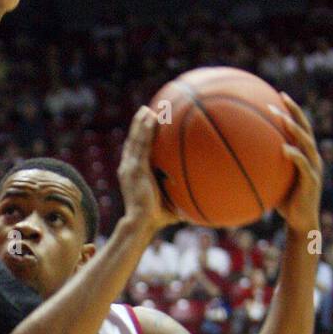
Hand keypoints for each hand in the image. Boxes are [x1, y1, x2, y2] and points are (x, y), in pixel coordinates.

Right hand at [118, 106, 180, 238]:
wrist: (141, 224)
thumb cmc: (156, 219)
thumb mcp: (170, 203)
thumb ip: (182, 196)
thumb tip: (203, 198)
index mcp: (133, 174)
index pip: (135, 152)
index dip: (139, 138)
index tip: (147, 126)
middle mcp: (128, 168)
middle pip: (133, 141)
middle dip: (139, 125)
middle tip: (146, 111)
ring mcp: (130, 167)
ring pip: (135, 139)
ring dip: (141, 123)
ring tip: (147, 109)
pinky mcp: (135, 168)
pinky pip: (141, 144)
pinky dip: (146, 130)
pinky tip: (152, 118)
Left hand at [269, 94, 322, 236]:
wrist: (300, 223)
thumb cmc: (284, 203)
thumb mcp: (272, 182)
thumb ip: (262, 169)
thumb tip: (238, 162)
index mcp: (305, 154)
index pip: (300, 127)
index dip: (292, 110)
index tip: (279, 95)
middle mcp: (312, 157)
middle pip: (306, 127)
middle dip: (294, 111)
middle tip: (281, 97)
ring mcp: (314, 168)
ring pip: (306, 142)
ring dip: (294, 128)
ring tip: (281, 118)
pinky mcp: (312, 181)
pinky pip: (303, 165)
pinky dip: (295, 155)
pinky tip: (284, 148)